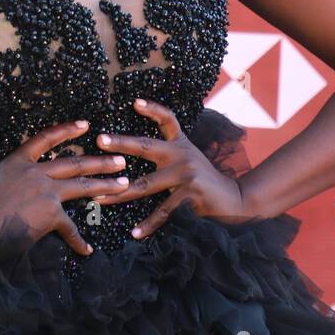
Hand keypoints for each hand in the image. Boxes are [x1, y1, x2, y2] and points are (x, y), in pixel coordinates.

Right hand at [0, 119, 130, 259]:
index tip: (85, 125)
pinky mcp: (52, 213)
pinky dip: (78, 241)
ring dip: (106, 183)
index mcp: (19, 162)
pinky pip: (70, 228)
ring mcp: (47, 191)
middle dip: (100, 159)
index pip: (46, 139)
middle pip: (74, 161)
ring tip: (124, 182)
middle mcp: (37, 172)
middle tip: (120, 158)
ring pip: (82, 184)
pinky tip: (88, 249)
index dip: (66, 131)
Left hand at [91, 98, 252, 239]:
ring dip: (120, 193)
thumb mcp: (190, 159)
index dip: (153, 109)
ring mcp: (186, 174)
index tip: (134, 102)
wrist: (235, 200)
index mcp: (180, 145)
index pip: (167, 120)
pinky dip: (149, 225)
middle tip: (99, 140)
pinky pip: (163, 211)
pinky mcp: (190, 195)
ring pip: (145, 184)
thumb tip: (136, 152)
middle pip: (146, 146)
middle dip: (121, 143)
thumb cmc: (204, 181)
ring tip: (100, 198)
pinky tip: (135, 233)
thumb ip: (171, 153)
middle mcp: (182, 155)